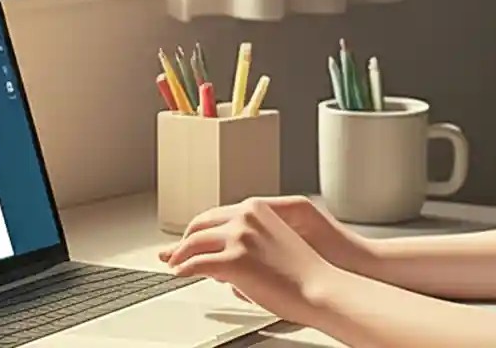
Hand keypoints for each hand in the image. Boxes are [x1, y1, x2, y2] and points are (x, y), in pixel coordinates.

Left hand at [160, 197, 343, 324]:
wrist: (321, 287)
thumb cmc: (306, 272)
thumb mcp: (276, 242)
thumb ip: (251, 241)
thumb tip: (225, 259)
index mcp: (257, 209)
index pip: (217, 215)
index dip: (199, 229)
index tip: (190, 238)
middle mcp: (246, 217)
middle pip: (201, 224)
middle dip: (184, 240)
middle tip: (174, 251)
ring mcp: (239, 237)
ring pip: (194, 242)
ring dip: (180, 254)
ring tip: (174, 263)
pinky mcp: (234, 260)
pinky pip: (197, 263)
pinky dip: (184, 268)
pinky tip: (180, 273)